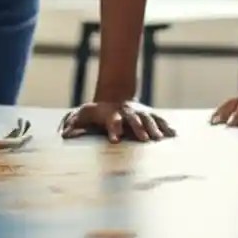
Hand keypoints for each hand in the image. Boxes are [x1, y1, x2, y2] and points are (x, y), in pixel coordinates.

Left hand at [60, 101, 175, 142]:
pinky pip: (159, 120)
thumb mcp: (84, 113)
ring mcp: (140, 112)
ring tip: (161, 139)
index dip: (115, 130)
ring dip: (155, 128)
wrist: (114, 97)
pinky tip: (174, 135)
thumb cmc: (97, 110)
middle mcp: (128, 112)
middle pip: (135, 120)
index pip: (114, 122)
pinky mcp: (148, 114)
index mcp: (113, 114)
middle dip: (140, 129)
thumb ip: (74, 121)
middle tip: (145, 140)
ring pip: (149, 118)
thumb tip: (63, 133)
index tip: (116, 140)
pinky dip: (167, 127)